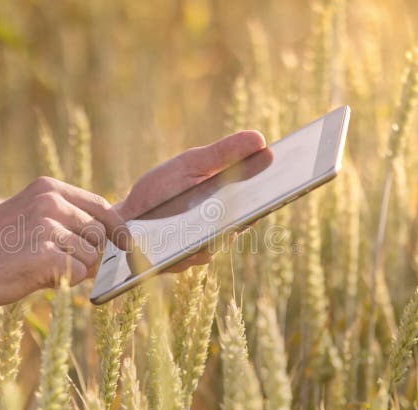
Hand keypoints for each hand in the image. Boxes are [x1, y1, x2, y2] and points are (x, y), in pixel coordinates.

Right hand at [0, 177, 130, 315]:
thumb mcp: (24, 218)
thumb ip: (61, 220)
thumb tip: (110, 239)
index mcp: (46, 187)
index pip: (101, 204)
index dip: (118, 228)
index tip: (127, 245)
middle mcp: (50, 201)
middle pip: (100, 233)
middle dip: (89, 254)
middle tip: (55, 265)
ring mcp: (48, 227)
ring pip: (91, 255)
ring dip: (73, 270)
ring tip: (36, 269)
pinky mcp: (46, 256)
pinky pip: (79, 273)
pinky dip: (64, 283)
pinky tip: (34, 279)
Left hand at [117, 130, 266, 269]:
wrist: (123, 218)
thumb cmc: (161, 189)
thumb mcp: (192, 165)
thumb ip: (224, 154)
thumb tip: (261, 139)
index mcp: (228, 204)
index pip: (260, 199)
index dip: (278, 192)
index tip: (294, 179)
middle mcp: (220, 231)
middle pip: (244, 222)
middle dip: (255, 211)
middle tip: (265, 196)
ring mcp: (201, 249)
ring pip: (219, 242)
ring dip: (222, 231)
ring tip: (230, 218)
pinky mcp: (179, 261)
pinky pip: (192, 255)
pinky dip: (193, 245)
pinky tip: (192, 237)